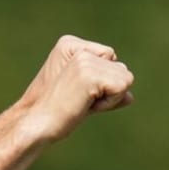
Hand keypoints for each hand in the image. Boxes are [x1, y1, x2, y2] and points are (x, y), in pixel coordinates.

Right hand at [18, 35, 134, 141]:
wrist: (38, 124)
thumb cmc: (59, 112)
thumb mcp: (85, 96)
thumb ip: (107, 90)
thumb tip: (130, 97)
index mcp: (71, 45)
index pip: (111, 59)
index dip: (104, 82)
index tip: (79, 92)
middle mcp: (79, 48)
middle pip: (121, 68)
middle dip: (109, 90)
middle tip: (81, 99)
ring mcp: (84, 60)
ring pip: (125, 78)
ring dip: (110, 97)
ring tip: (83, 101)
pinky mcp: (89, 74)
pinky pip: (122, 88)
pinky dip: (110, 103)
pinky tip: (87, 105)